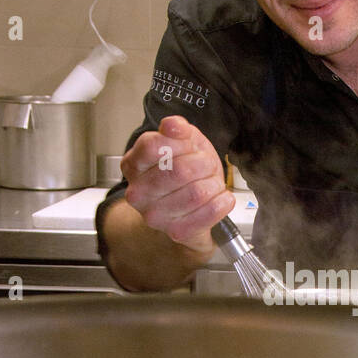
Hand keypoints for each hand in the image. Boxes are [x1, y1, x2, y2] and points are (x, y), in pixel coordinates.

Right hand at [121, 115, 233, 253]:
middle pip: (180, 170)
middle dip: (204, 163)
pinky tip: (220, 197)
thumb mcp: (182, 143)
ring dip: (214, 183)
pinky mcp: (176, 231)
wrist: (189, 210)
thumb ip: (178, 129)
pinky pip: (210, 212)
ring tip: (212, 183)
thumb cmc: (184, 174)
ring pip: (198, 192)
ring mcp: (155, 215)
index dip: (181, 142)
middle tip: (207, 165)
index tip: (190, 145)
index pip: (154, 146)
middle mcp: (138, 193)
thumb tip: (173, 126)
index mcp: (133, 165)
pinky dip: (223, 201)